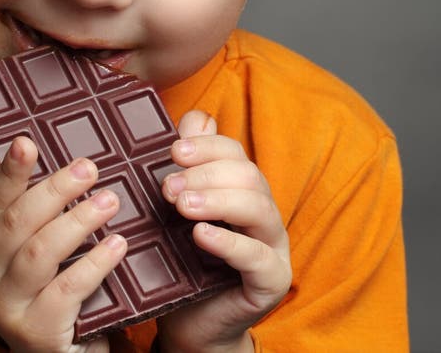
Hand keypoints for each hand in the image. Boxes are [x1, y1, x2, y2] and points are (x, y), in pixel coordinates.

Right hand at [0, 136, 126, 352]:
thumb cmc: (50, 286)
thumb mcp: (32, 243)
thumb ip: (25, 199)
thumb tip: (19, 140)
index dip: (10, 170)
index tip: (27, 141)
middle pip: (17, 222)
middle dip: (54, 190)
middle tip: (90, 167)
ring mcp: (7, 307)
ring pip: (39, 253)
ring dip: (78, 221)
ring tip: (111, 200)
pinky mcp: (36, 332)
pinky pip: (66, 291)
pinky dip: (94, 264)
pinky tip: (117, 244)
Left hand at [157, 111, 291, 352]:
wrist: (192, 323)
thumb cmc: (183, 260)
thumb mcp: (179, 209)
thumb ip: (189, 165)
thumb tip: (196, 117)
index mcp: (243, 188)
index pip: (234, 152)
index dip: (207, 146)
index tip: (174, 150)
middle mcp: (263, 210)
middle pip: (248, 175)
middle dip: (206, 175)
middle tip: (167, 187)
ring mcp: (273, 245)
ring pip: (258, 208)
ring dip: (217, 201)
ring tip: (181, 206)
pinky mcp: (273, 281)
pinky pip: (258, 257)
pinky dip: (230, 242)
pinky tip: (201, 236)